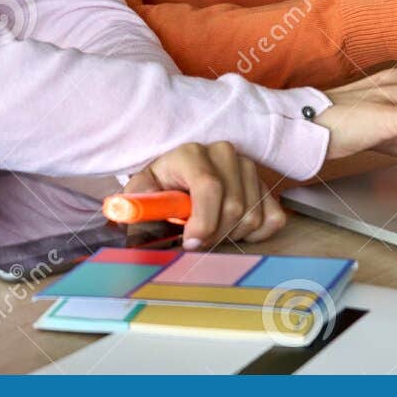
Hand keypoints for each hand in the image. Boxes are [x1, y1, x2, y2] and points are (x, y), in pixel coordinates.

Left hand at [125, 141, 286, 249]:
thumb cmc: (163, 187)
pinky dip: (255, 233)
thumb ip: (135, 203)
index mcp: (191, 154)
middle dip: (213, 234)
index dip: (203, 221)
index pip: (209, 187)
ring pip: (253, 216)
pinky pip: (272, 218)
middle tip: (196, 240)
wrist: (182, 174)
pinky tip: (234, 228)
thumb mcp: (143, 191)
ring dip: (231, 234)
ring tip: (212, 229)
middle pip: (233, 207)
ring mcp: (248, 167)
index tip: (190, 242)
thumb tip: (124, 213)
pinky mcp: (265, 183)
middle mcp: (224, 154)